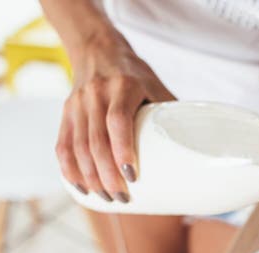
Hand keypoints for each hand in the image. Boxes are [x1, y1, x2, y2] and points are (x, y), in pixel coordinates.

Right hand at [56, 33, 174, 201]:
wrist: (98, 49)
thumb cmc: (136, 75)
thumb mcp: (156, 87)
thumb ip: (171, 114)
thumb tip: (196, 151)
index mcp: (123, 87)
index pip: (118, 121)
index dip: (123, 150)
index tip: (132, 176)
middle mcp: (96, 94)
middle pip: (96, 141)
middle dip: (107, 175)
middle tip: (123, 198)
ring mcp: (77, 103)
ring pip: (78, 147)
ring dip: (91, 178)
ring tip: (107, 198)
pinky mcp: (66, 112)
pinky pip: (62, 144)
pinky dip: (69, 169)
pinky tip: (81, 187)